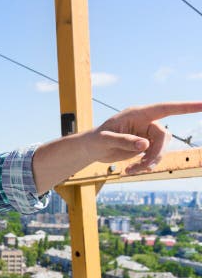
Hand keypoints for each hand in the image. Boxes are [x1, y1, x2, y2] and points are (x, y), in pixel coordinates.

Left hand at [87, 101, 201, 173]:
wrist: (91, 148)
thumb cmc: (95, 139)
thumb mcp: (105, 140)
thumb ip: (124, 141)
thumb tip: (145, 145)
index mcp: (137, 114)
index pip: (166, 108)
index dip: (186, 107)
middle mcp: (145, 122)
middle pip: (164, 137)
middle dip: (156, 153)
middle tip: (143, 167)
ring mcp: (147, 134)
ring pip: (161, 148)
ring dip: (150, 162)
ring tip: (131, 170)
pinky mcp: (146, 145)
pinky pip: (154, 156)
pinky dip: (145, 165)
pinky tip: (129, 170)